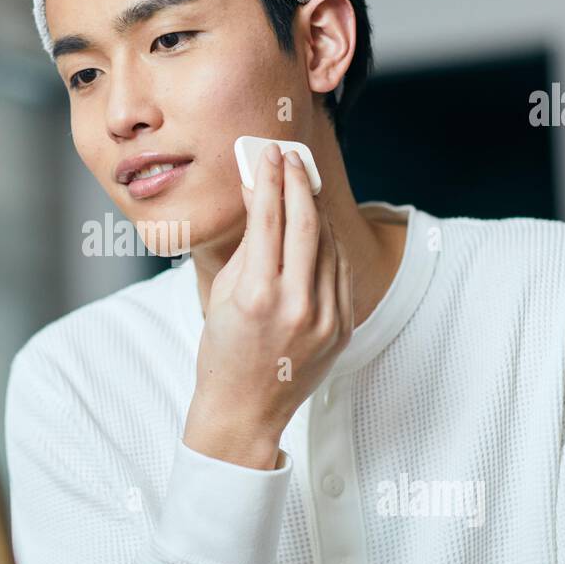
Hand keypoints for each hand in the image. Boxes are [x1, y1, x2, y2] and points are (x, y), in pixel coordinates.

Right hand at [183, 143, 352, 469]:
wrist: (245, 410)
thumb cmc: (222, 351)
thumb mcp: (222, 292)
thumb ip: (248, 243)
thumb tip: (259, 194)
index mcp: (256, 296)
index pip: (269, 219)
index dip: (270, 179)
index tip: (268, 154)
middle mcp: (296, 306)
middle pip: (306, 223)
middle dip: (298, 182)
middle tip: (290, 157)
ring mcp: (325, 319)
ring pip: (328, 244)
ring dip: (315, 208)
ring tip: (302, 184)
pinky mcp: (342, 328)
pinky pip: (339, 271)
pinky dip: (328, 243)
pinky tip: (316, 226)